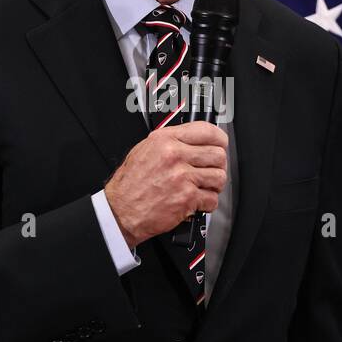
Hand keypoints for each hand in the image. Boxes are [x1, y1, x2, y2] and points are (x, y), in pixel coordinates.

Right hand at [103, 122, 228, 249]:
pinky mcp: (187, 198)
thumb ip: (170, 142)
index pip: (207, 131)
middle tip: (209, 171)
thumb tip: (193, 139)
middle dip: (217, 165)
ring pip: (219, 177)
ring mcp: (182, 177)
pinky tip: (196, 202)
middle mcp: (175, 155)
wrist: (121, 210)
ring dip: (214, 185)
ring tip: (203, 188)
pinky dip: (207, 204)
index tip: (220, 144)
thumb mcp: (144, 150)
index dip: (219, 139)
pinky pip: (212, 199)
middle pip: (218, 155)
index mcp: (165, 140)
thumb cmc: (130, 184)